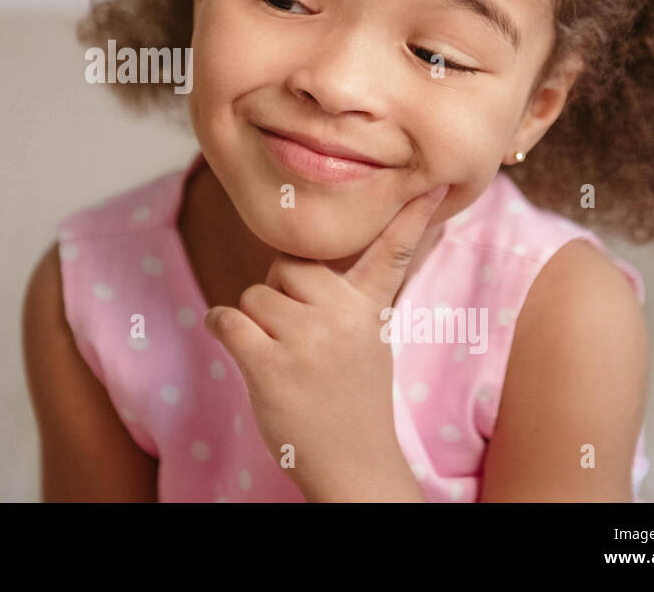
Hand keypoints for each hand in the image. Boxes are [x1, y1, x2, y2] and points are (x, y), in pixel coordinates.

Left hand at [204, 184, 448, 499]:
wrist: (353, 465)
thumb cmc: (353, 398)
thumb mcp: (371, 339)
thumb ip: (355, 296)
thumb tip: (337, 254)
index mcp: (368, 308)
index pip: (392, 253)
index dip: (411, 218)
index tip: (430, 186)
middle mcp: (341, 318)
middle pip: (285, 268)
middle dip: (280, 296)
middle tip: (300, 338)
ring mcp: (306, 341)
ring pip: (253, 296)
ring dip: (254, 323)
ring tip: (282, 358)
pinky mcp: (269, 365)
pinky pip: (228, 320)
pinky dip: (223, 329)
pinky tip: (240, 347)